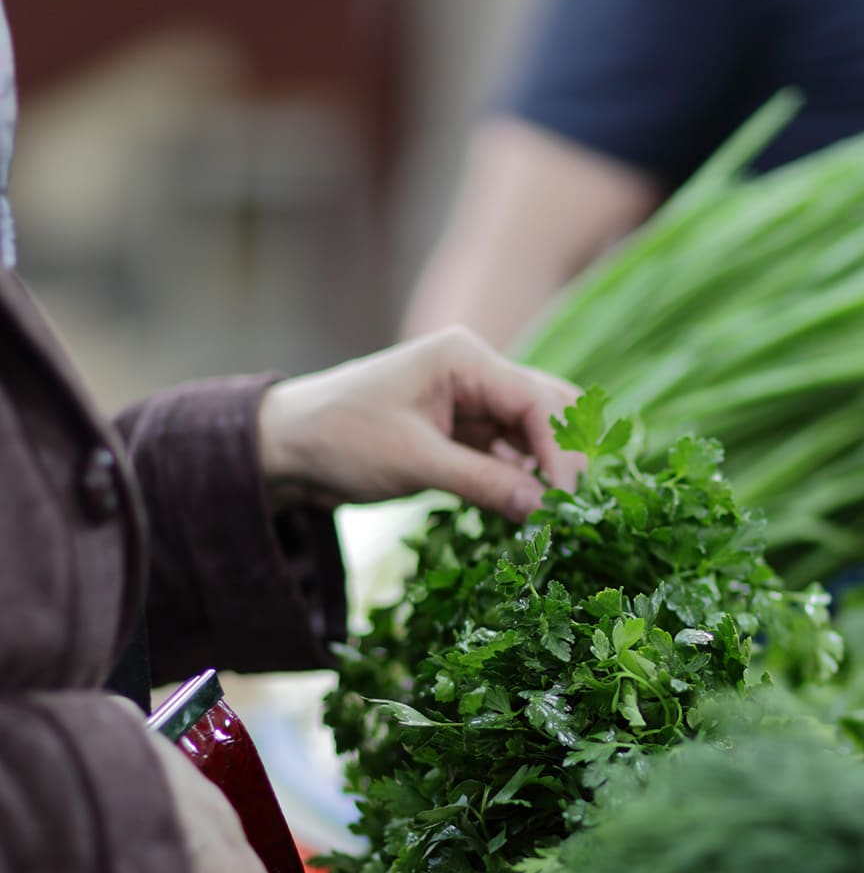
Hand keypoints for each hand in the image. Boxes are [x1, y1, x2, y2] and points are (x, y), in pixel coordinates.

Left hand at [258, 328, 585, 520]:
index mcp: (464, 358)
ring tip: (550, 514)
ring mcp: (472, 402)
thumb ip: (483, 483)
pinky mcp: (464, 432)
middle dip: (561, 457)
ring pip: (532, 434)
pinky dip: (522, 480)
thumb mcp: (414, 462)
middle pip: (546, 410)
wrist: (286, 448)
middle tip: (567, 508)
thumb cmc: (341, 439)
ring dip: (544, 470)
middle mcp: (476, 372)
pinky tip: (526, 510)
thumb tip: (543, 508)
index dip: (559, 450)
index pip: (535, 400)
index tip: (565, 499)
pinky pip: (509, 454)